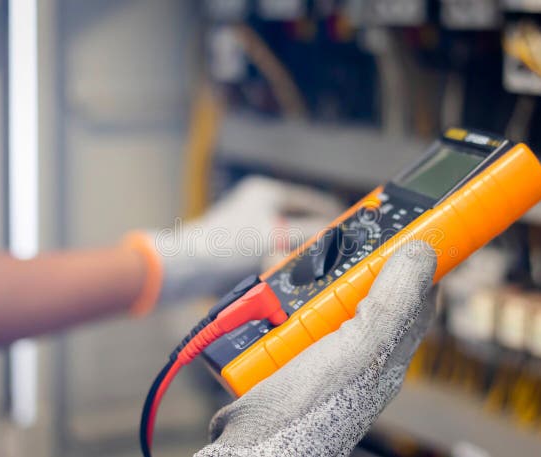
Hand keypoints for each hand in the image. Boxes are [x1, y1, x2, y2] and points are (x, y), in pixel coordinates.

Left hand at [148, 176, 343, 303]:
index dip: (332, 214)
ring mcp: (248, 226)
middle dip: (315, 236)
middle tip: (335, 249)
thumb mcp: (278, 235)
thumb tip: (337, 233)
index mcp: (266, 192)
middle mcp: (257, 205)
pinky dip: (283, 261)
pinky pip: (272, 253)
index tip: (350, 228)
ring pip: (287, 239)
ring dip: (298, 252)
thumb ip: (311, 233)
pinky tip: (288, 273)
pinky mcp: (241, 248)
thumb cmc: (227, 244)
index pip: (311, 200)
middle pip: (299, 220)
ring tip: (313, 264)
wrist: (189, 268)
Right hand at [195, 241, 437, 456]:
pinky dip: (273, 304)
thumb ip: (394, 301)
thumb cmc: (309, 416)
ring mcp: (321, 352)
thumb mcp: (362, 350)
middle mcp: (359, 350)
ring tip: (283, 283)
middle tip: (330, 251)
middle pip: (362, 286)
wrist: (250, 451)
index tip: (410, 219)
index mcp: (388, 347)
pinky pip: (285, 315)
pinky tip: (263, 308)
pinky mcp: (286, 355)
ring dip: (301, 285)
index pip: (416, 290)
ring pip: (320, 297)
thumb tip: (423, 251)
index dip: (414, 252)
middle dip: (343, 265)